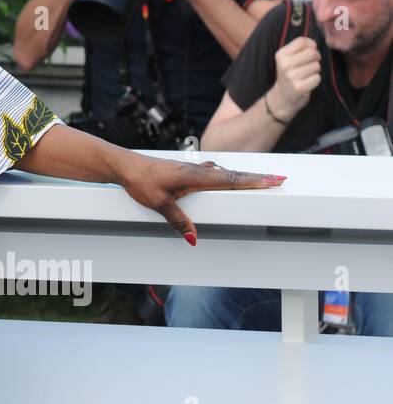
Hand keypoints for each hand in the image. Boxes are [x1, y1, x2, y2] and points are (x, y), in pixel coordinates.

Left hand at [114, 153, 283, 242]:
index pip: (231, 180)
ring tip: (258, 180)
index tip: (274, 180)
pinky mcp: (183, 169)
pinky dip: (224, 174)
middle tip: (278, 179)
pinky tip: (224, 176)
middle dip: (256, 177)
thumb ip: (178, 221)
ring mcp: (190, 168)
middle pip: (232, 174)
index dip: (254, 181)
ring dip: (241, 175)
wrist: (124, 166)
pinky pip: (211, 171)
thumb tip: (194, 238)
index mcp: (195, 177)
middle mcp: (196, 170)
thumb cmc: (140, 181)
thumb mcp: (159, 204)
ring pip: (222, 172)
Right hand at [268, 36, 320, 119]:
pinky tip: (307, 83)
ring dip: (315, 71)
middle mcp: (284, 65)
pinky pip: (317, 78)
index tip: (309, 51)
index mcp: (281, 55)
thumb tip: (313, 44)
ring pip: (316, 66)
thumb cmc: (289, 75)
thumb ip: (299, 48)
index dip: (311, 44)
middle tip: (310, 64)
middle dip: (315, 58)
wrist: (282, 97)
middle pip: (312, 53)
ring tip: (306, 75)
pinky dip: (315, 80)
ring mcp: (291, 77)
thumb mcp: (287, 59)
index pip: (302, 41)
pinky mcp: (300, 87)